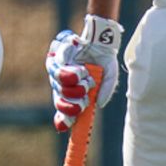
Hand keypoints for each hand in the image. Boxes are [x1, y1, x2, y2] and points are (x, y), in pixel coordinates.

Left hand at [46, 15, 122, 131]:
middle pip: (59, 101)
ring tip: (86, 80)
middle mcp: (64, 84)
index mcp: (75, 92)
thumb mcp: (109, 77)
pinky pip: (57, 69)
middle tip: (82, 103)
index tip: (67, 126)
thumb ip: (106, 91)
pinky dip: (69, 72)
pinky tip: (81, 70)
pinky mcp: (56, 58)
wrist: (101, 39)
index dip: (64, 119)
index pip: (65, 110)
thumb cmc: (104, 60)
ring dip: (73, 88)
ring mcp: (59, 72)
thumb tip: (99, 105)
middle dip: (69, 106)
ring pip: (57, 86)